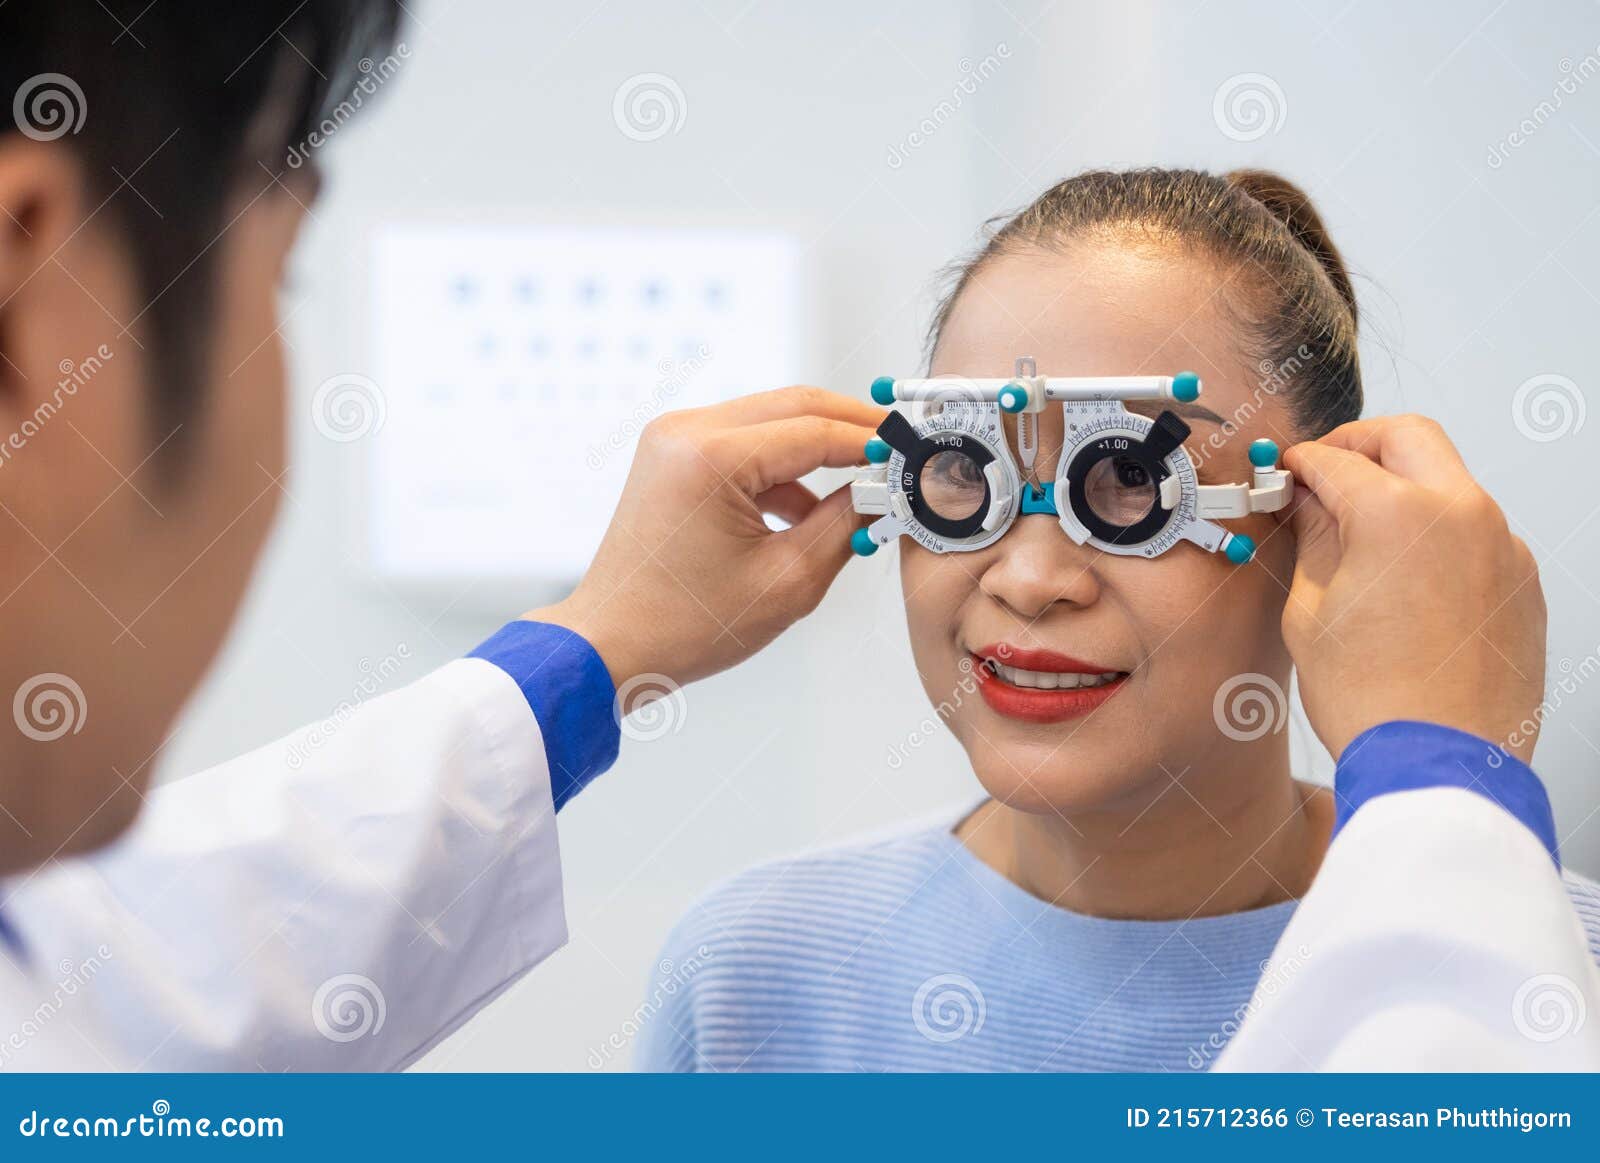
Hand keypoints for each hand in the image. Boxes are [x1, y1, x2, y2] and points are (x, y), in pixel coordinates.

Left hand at [527, 386, 882, 703]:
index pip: (815, 432)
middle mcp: (686, 432)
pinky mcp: (673, 454)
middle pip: (795, 406)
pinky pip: (744, 442)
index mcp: (710, 458)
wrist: (611, 643)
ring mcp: (674, 438)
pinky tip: (806, 511)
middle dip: (850, 429)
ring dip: (817, 450)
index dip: (871, 443)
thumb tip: (880, 490)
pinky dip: (781, 468)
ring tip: (858, 492)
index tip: (911, 453)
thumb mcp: (788, 580)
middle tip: (896, 453)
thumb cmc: (683, 625)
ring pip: (771, 420)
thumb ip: (844, 523)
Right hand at [1281, 415, 1545, 762]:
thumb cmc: (1375, 701)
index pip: (1335, 460)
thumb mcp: (1311, 612)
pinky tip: (1406, 577)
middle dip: (1360, 445)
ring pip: (1449, 481)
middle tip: (1327, 473)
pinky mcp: (1523, 582)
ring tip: (1364, 533)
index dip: (1299, 465)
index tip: (1286, 475)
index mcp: (1399, 515)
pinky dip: (1438, 535)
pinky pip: (1477, 533)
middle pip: (1408, 437)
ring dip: (1404, 488)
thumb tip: (1310, 503)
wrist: (1441, 766)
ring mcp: (1502, 547)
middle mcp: (1463, 514)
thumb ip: (1313, 540)